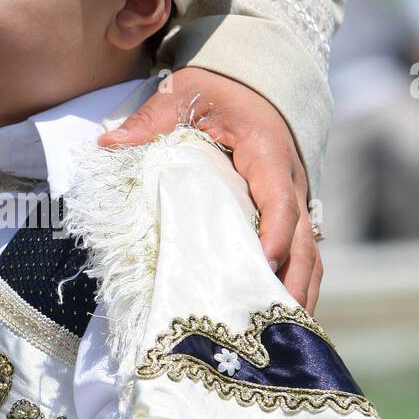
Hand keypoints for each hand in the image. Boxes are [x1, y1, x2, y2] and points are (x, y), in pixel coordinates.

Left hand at [97, 66, 321, 313]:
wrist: (249, 80)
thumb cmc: (216, 89)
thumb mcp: (183, 94)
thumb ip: (151, 119)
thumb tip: (109, 141)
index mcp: (268, 155)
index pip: (279, 201)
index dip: (276, 234)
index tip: (262, 264)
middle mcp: (290, 182)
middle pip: (304, 240)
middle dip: (294, 281)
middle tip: (279, 323)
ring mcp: (294, 201)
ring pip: (309, 253)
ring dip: (300, 292)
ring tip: (286, 337)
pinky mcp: (288, 215)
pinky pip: (301, 253)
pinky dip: (295, 284)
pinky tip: (281, 318)